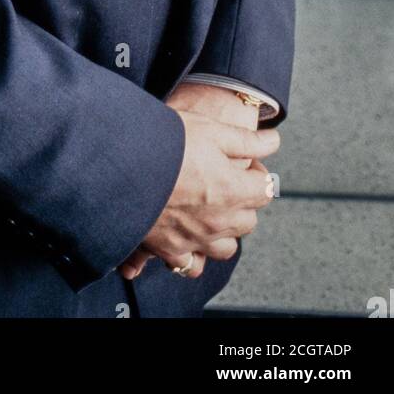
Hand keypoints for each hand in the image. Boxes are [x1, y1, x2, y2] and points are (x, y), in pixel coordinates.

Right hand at [118, 109, 278, 281]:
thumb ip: (247, 140)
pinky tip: (185, 234)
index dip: (257, 171)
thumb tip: (273, 141)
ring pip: (226, 247)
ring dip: (223, 230)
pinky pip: (192, 264)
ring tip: (208, 210)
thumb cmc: (165, 141)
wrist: (120, 162)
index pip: (265, 189)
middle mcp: (218, 221)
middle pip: (248, 220)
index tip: (244, 160)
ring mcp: (195, 238)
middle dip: (242, 201)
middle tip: (225, 180)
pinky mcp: (169, 248)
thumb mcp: (210, 129)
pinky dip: (193, 253)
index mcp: (233, 190)